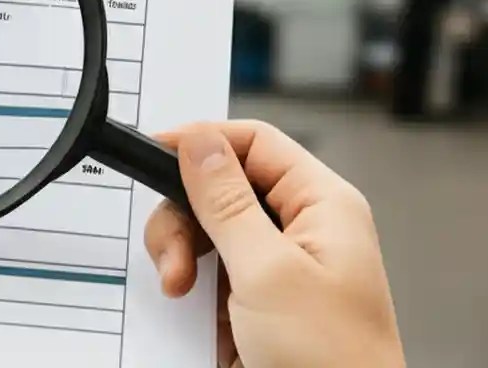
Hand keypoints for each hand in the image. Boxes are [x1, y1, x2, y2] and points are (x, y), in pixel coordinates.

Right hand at [144, 121, 404, 367]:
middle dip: (185, 216)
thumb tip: (200, 141)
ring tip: (179, 289)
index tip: (155, 152)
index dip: (203, 142)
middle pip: (221, 186)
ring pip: (207, 230)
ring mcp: (278, 266)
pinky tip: (191, 309)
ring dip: (182, 255)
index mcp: (322, 205)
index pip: (255, 143)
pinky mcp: (256, 300)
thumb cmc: (333, 362)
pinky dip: (189, 286)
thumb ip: (227, 202)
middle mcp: (302, 228)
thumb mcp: (268, 273)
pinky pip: (208, 272)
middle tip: (174, 254)